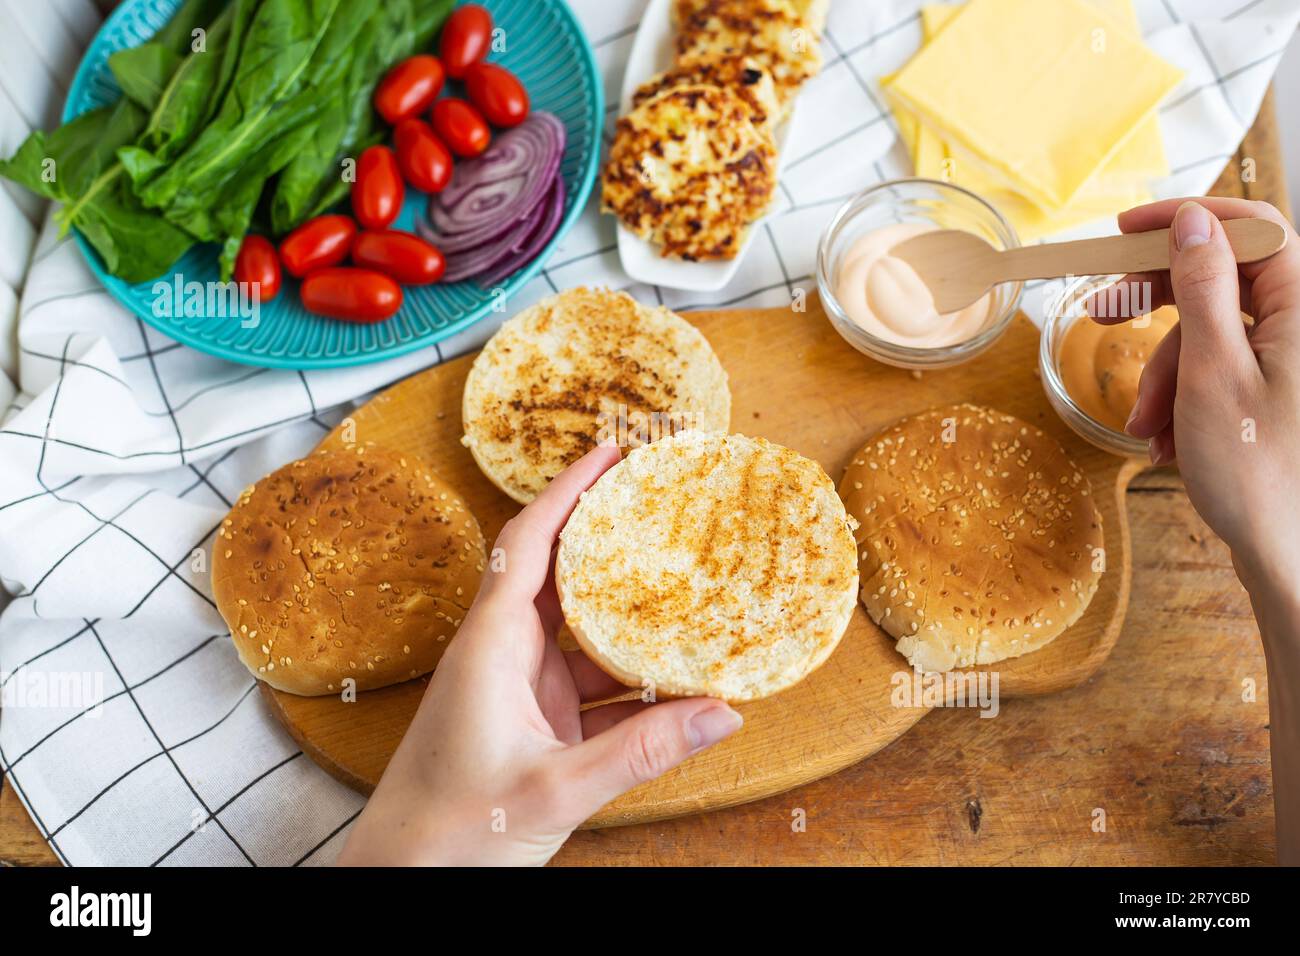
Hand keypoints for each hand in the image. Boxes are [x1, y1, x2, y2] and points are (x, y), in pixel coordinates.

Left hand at [336, 444, 742, 865]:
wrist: (405, 880)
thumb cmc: (449, 833)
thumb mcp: (557, 789)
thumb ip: (642, 752)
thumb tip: (721, 716)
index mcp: (491, 645)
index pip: (531, 542)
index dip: (570, 491)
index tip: (614, 452)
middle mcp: (503, 653)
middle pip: (560, 570)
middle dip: (609, 534)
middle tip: (661, 500)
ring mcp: (519, 687)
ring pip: (583, 632)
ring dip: (630, 615)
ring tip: (690, 587)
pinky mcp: (533, 720)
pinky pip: (592, 684)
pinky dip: (632, 682)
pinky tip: (680, 684)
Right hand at [1090, 198, 1299, 592]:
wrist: (1288, 555)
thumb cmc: (1257, 471)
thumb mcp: (1213, 372)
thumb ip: (1202, 289)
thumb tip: (1194, 224)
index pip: (1250, 227)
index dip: (1187, 219)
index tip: (1126, 230)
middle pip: (1225, 278)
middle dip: (1161, 310)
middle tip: (1104, 313)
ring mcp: (1292, 359)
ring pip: (1213, 330)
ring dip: (1165, 373)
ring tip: (1145, 425)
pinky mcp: (1278, 389)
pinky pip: (1221, 367)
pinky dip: (1183, 396)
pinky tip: (1165, 439)